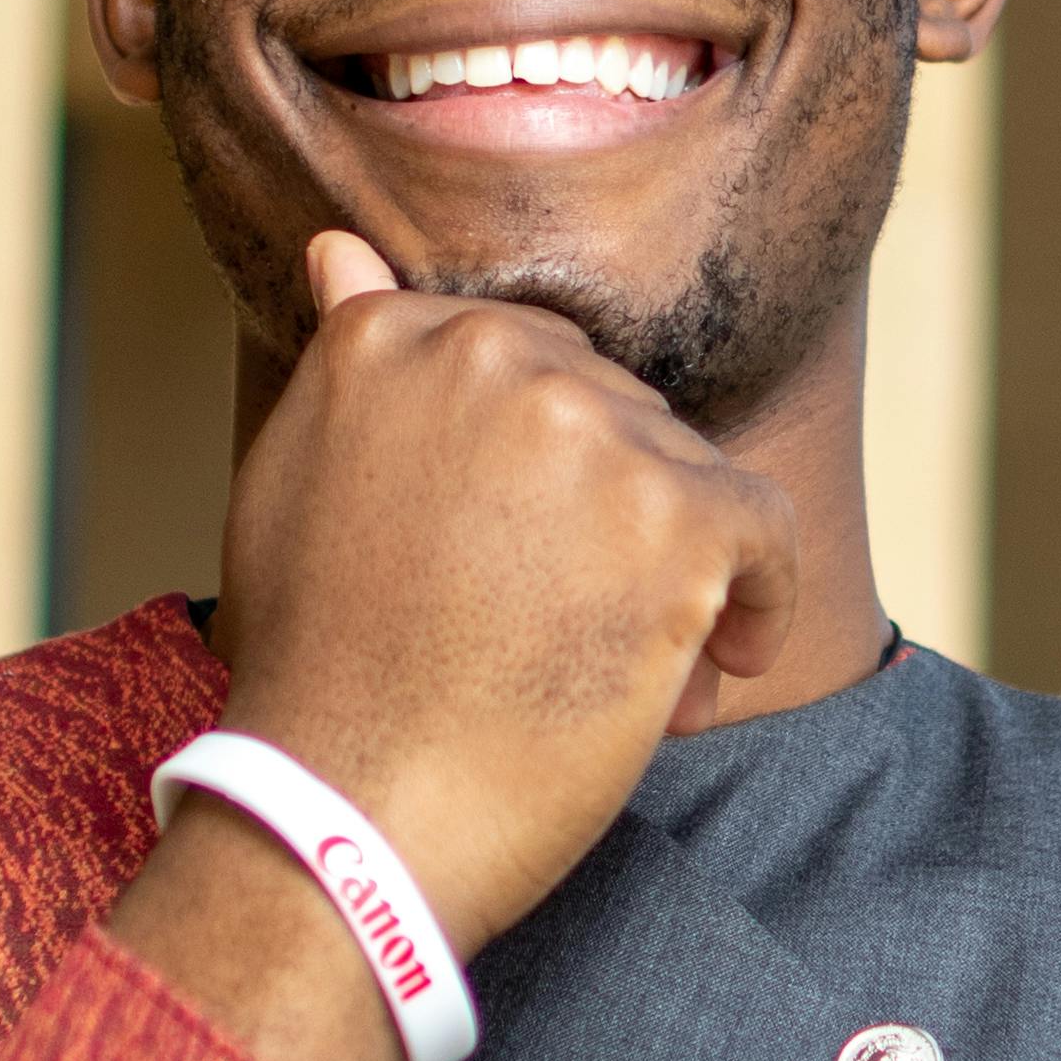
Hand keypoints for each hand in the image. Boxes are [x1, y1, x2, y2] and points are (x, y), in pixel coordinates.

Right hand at [110, 234, 795, 1060]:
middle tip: (551, 638)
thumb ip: (347, 362)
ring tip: (604, 678)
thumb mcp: (294, 482)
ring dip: (671, 577)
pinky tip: (705, 669)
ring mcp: (585, 431)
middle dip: (606, 524)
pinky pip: (766, 530)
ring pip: (689, 475)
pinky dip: (758, 604)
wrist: (343, 815)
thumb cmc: (319, 676)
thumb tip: (343, 245)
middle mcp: (490, 356)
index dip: (537, 481)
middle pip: (617, 416)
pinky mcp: (674, 517)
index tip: (508, 565)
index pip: (528, 368)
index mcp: (392, 338)